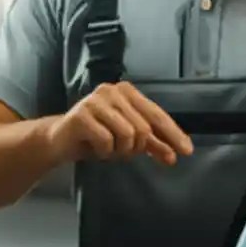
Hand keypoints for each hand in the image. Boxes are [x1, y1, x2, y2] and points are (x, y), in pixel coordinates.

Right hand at [46, 82, 193, 165]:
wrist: (59, 141)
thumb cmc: (95, 136)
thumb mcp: (127, 139)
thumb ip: (151, 144)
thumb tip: (174, 155)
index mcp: (127, 92)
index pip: (157, 115)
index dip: (173, 134)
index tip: (186, 151)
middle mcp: (113, 91)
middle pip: (143, 128)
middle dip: (135, 148)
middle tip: (121, 152)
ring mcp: (96, 101)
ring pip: (127, 135)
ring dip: (119, 151)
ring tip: (106, 148)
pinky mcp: (82, 115)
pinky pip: (107, 141)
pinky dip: (104, 152)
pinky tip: (94, 148)